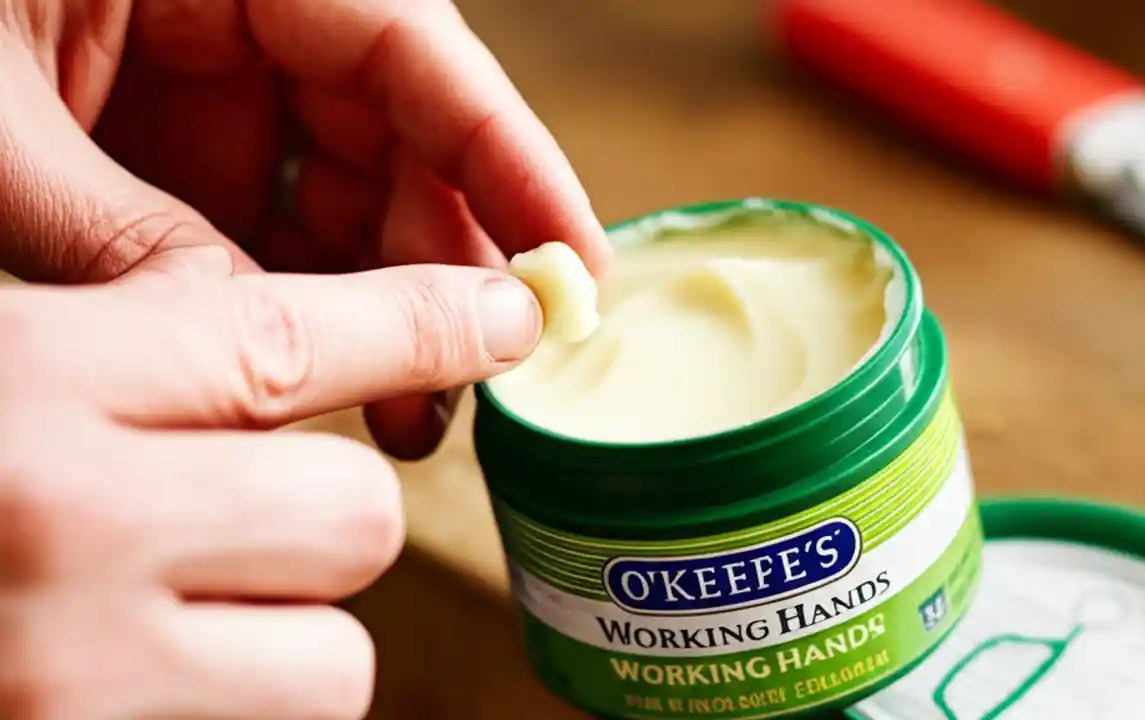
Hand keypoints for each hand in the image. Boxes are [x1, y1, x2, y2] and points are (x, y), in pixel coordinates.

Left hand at [0, 0, 610, 457]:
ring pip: (325, 185)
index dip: (511, 161)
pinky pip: (245, 210)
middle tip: (452, 383)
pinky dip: (271, 294)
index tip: (574, 268)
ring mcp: (189, 67)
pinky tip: (289, 373)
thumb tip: (254, 350)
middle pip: (386, 129)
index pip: (411, 48)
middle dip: (427, 261)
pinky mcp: (148, 126)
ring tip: (387, 410)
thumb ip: (124, 237)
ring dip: (358, 297)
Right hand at [0, 261, 541, 717]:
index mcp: (40, 377)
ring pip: (334, 662)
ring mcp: (74, 673)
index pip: (291, 341)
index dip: (424, 328)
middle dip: (325, 515)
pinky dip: (238, 704)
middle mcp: (70, 522)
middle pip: (356, 518)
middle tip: (233, 511)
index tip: (506, 321)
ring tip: (173, 610)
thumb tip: (288, 313)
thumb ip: (134, 332)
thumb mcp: (0, 354)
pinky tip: (139, 669)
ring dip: (289, 632)